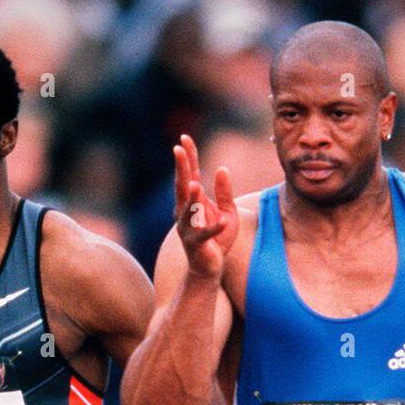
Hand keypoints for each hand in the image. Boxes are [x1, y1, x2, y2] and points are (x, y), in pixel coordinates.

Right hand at [173, 134, 237, 278]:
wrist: (210, 266)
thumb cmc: (217, 237)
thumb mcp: (226, 211)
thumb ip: (224, 192)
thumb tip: (222, 169)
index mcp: (193, 200)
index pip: (190, 174)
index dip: (188, 157)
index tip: (184, 138)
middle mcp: (186, 211)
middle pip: (183, 186)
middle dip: (181, 169)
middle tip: (178, 150)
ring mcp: (188, 228)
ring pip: (189, 211)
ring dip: (192, 199)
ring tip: (195, 184)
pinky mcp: (197, 244)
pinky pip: (206, 235)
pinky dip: (215, 228)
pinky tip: (223, 222)